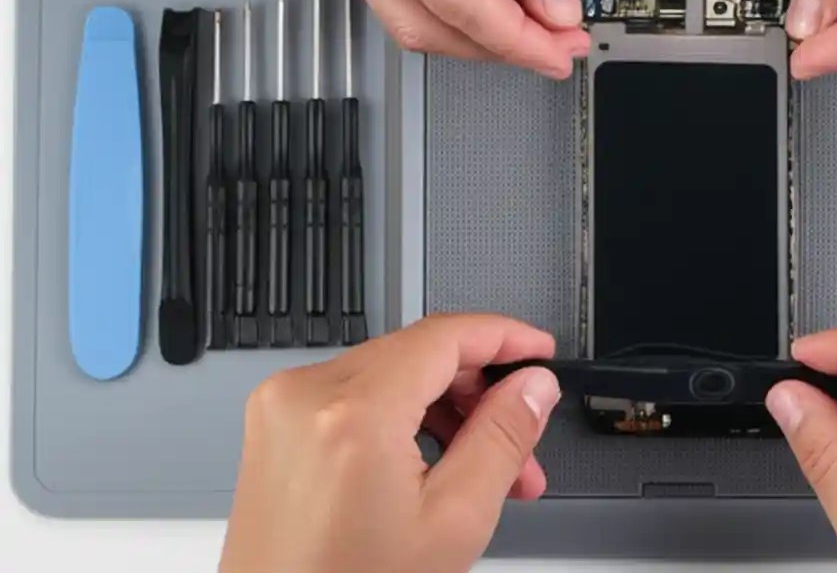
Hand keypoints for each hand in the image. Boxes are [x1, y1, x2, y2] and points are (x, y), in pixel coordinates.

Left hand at [219, 314, 561, 572]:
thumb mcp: (453, 522)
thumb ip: (502, 439)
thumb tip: (532, 386)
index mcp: (352, 412)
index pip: (444, 335)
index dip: (503, 337)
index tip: (538, 351)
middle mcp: (305, 395)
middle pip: (419, 354)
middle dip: (481, 394)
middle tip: (525, 437)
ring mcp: (282, 408)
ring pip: (391, 375)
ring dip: (447, 410)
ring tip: (487, 468)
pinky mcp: (276, 426)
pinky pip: (357, 397)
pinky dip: (404, 419)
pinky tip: (436, 463)